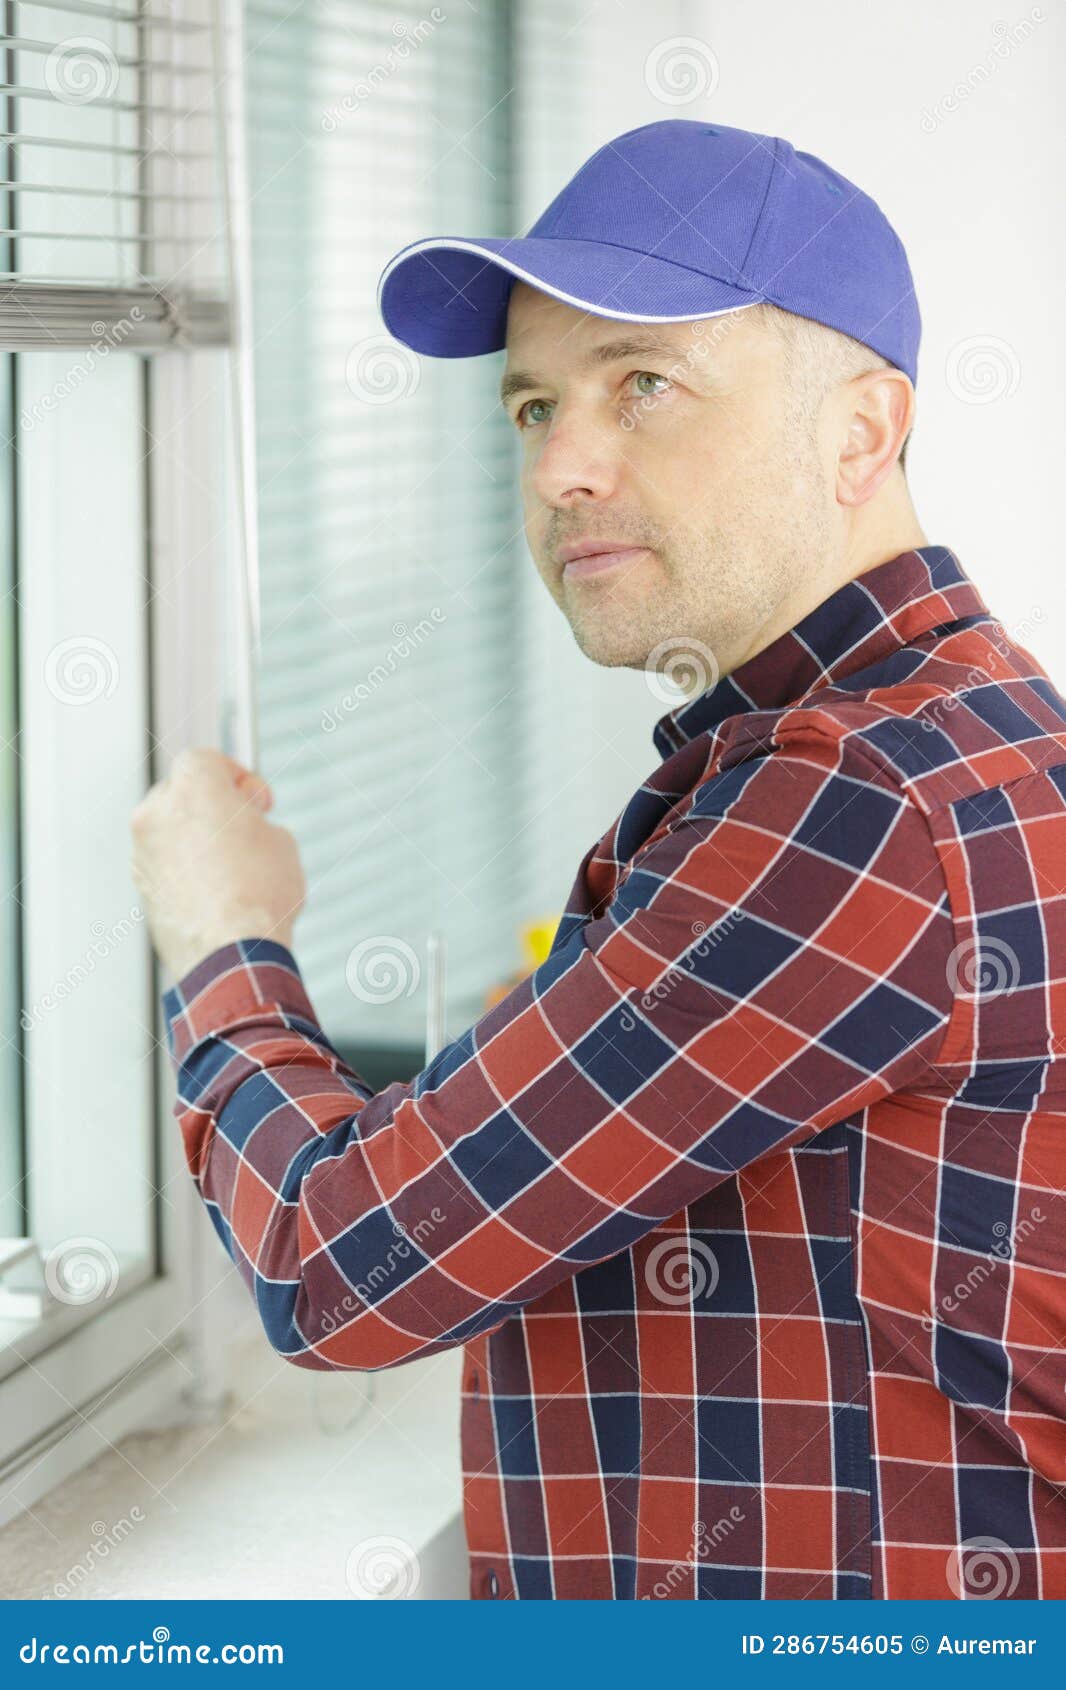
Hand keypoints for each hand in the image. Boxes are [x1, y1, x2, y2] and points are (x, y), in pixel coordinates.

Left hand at [130, 746, 305, 981]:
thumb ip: (254, 821)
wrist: (232, 953)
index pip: (206, 758)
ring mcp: (143, 851)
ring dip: (196, 838)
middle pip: (182, 791)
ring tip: (234, 866)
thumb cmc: (257, 896)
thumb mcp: (280, 842)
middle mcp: (157, 812)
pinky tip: (217, 890)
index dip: (238, 776)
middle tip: (245, 827)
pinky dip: (185, 869)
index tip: (255, 799)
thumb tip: (247, 828)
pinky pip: (164, 864)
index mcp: (192, 787)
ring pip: (170, 830)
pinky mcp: (141, 887)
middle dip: (212, 806)